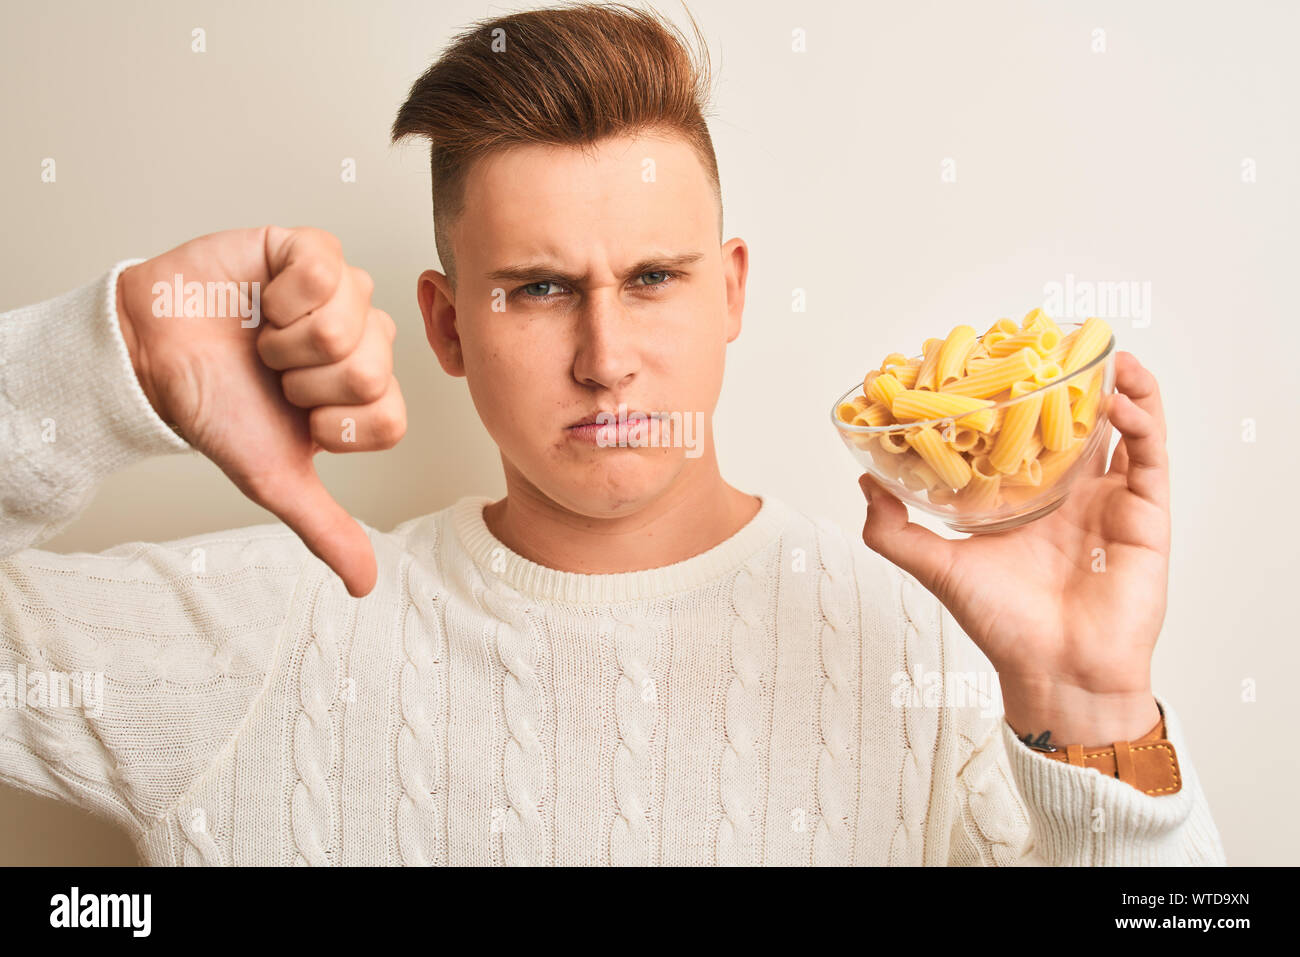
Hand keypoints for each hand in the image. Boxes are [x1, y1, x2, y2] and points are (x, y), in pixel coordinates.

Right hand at [116, 226, 404, 597]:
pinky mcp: (309, 250)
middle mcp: (363, 340)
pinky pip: (325, 270)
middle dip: (305, 382)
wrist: (152, 359)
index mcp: (366, 393)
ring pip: (350, 321)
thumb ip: (326, 528)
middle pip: (370, 369)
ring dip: (288, 340)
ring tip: (263, 338)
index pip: (389, 418)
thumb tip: (364, 585)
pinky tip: (262, 299)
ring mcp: (342, 293)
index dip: (334, 424)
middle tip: (273, 374)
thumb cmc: (217, 409)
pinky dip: (281, 294)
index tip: (296, 416)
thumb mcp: (274, 478)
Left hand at [859, 351, 1167, 746]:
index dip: (1023, 399)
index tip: (1006, 360)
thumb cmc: (1001, 626)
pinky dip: (1144, 420)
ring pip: (1125, 430)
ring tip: (1104, 353)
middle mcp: (1072, 496)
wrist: (1053, 671)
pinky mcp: (1146, 516)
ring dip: (1120, 388)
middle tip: (1061, 343)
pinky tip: (1124, 396)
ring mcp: (1112, 503)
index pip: (1029, 436)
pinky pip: (1151, 457)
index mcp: (1029, 501)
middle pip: (1080, 424)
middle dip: (1075, 384)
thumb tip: (863, 484)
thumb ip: (895, 531)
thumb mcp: (938, 568)